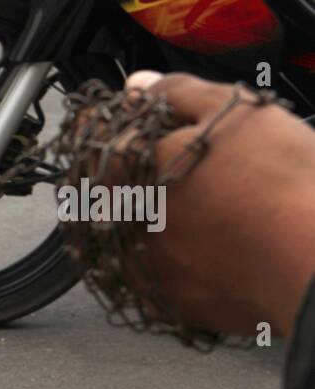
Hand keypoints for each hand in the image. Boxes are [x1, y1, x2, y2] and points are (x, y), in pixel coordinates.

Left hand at [112, 71, 314, 337]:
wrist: (310, 263)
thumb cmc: (278, 183)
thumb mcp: (236, 113)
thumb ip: (177, 93)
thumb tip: (137, 85)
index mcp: (128, 170)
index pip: (95, 139)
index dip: (112, 124)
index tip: (127, 120)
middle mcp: (122, 222)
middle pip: (110, 189)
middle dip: (134, 173)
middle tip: (179, 164)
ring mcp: (139, 268)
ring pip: (130, 233)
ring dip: (150, 218)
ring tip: (203, 208)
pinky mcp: (165, 303)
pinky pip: (156, 274)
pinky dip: (173, 258)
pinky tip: (208, 247)